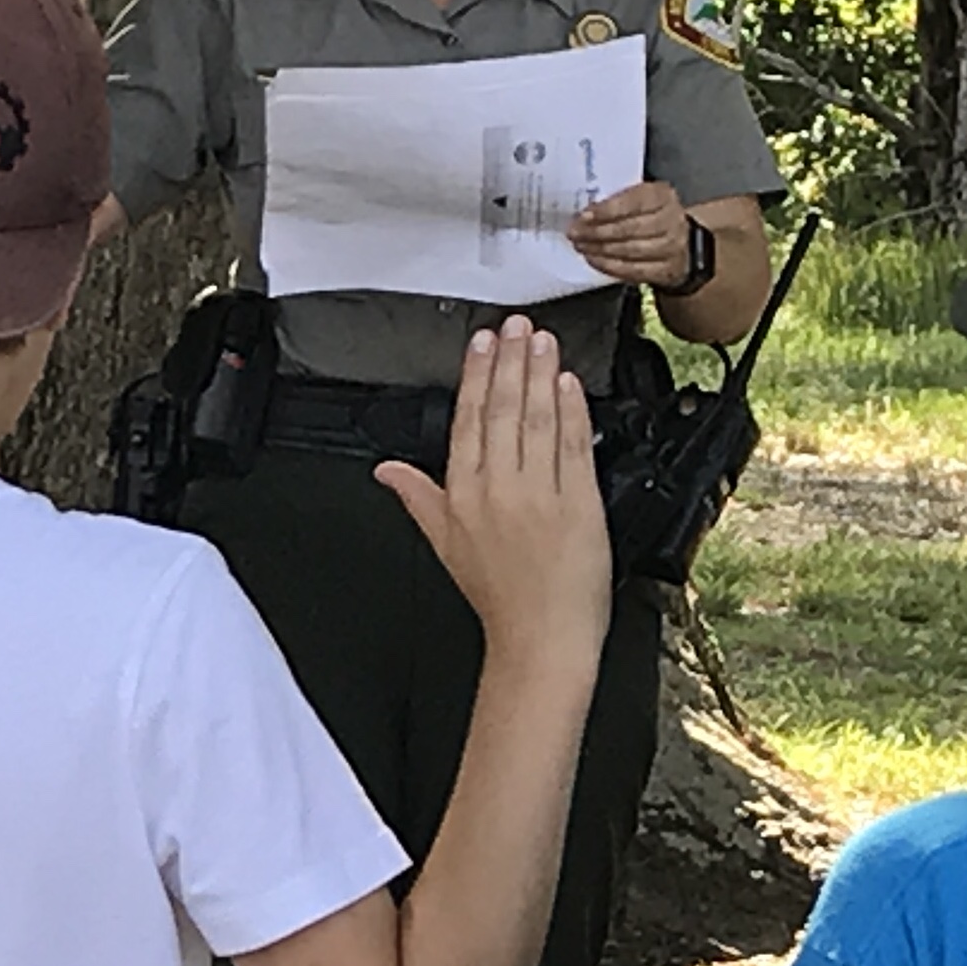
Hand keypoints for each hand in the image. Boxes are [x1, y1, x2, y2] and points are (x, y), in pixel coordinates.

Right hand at [377, 320, 610, 677]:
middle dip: (510, 362)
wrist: (541, 639)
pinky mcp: (581, 503)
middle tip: (516, 326)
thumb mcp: (443, 544)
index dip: (476, 376)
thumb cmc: (498, 596)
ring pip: (538, 420)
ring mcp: (542, 494)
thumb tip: (386, 471)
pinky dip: (573, 410)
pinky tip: (570, 384)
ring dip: (541, 374)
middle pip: (503, 411)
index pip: (468, 421)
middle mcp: (500, 489)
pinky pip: (575, 445)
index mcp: (464, 495)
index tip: (483, 344)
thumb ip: (416, 497)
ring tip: (542, 342)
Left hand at [567, 181, 694, 289]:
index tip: (584, 216)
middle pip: (631, 228)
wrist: (678, 242)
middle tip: (575, 234)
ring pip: (631, 250)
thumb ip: (616, 202)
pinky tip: (594, 259)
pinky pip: (634, 270)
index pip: (635, 201)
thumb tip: (585, 214)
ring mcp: (672, 247)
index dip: (608, 210)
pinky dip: (610, 266)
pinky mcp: (666, 270)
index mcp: (663, 196)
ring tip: (581, 246)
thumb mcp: (638, 199)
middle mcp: (672, 220)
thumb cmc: (649, 215)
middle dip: (598, 232)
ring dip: (600, 250)